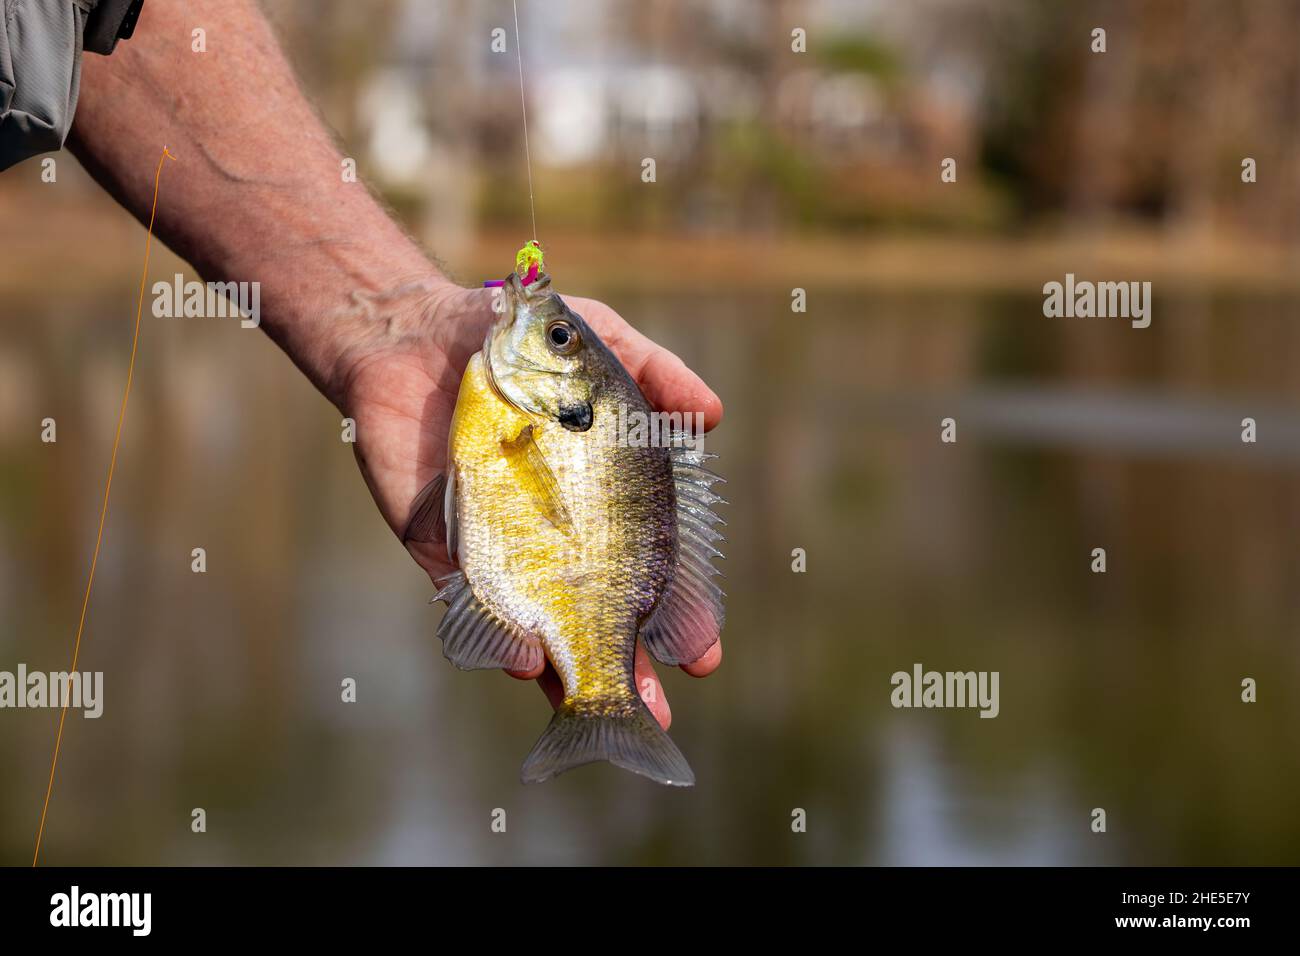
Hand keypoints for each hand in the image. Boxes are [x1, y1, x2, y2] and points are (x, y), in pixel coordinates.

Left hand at [341, 280, 724, 727]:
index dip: (674, 615)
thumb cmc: (521, 341)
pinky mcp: (437, 544)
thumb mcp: (602, 341)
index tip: (701, 650)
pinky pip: (464, 598)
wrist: (416, 332)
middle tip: (660, 705)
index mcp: (600, 503)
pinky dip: (491, 631)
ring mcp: (494, 546)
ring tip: (595, 702)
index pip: (646, 574)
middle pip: (592, 616)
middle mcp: (552, 537)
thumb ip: (657, 375)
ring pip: (530, 626)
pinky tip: (520, 657)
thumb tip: (714, 418)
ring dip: (561, 671)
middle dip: (625, 666)